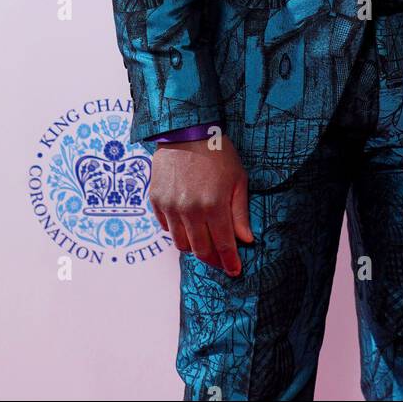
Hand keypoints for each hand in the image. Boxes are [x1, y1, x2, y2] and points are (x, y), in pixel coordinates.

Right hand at [148, 134, 253, 276]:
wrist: (185, 130)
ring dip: (194, 247)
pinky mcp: (156, 201)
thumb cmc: (217, 152)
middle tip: (221, 260)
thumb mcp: (238, 179)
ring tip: (205, 241)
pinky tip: (188, 224)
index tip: (235, 271)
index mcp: (214, 205)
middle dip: (213, 259)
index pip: (223, 245)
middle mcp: (190, 210)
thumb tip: (246, 240)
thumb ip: (240, 212)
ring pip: (181, 243)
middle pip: (200, 250)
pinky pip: (166, 228)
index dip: (230, 262)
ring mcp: (170, 207)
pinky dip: (177, 231)